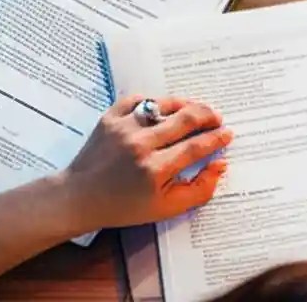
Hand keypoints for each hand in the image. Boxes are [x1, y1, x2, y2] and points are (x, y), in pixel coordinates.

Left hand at [56, 95, 231, 229]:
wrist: (80, 197)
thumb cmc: (124, 206)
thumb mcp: (166, 208)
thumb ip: (199, 189)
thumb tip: (220, 165)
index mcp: (155, 170)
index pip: (197, 146)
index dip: (217, 138)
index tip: (227, 134)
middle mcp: (140, 144)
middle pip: (185, 119)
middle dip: (208, 115)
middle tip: (217, 118)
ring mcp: (123, 128)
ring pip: (164, 105)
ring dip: (185, 105)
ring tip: (195, 109)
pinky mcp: (110, 117)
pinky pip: (139, 99)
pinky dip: (154, 101)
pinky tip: (163, 108)